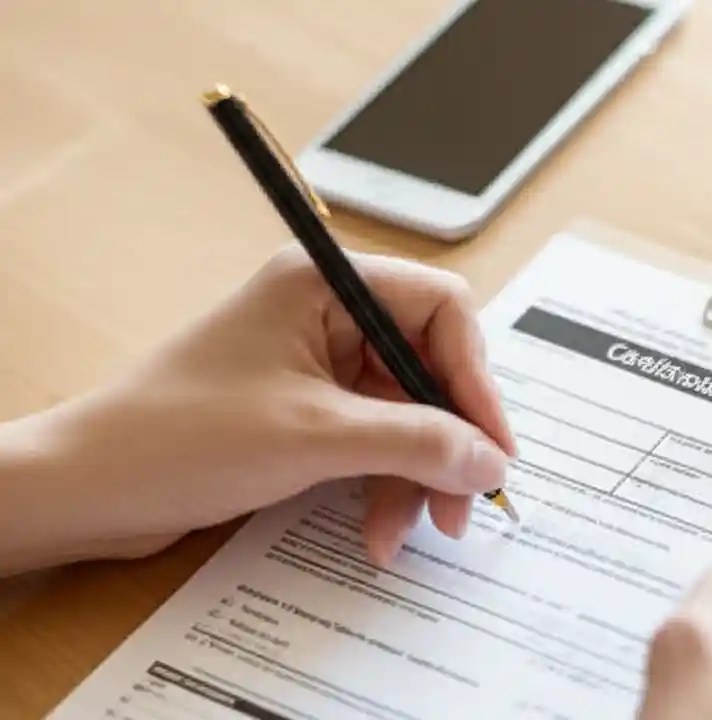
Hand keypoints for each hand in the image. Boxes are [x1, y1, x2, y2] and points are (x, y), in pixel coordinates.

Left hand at [0, 246, 513, 574]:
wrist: (89, 489)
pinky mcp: (307, 408)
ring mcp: (318, 363)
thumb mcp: (315, 438)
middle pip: (430, 368)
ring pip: (406, 413)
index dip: (476, 378)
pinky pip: (375, 440)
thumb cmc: (178, 437)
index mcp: (326, 284)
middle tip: (464, 502)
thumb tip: (490, 458)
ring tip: (404, 533)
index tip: (492, 444)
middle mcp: (328, 314)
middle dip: (447, 441)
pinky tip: (377, 529)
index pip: (442, 309)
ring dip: (415, 476)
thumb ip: (416, 442)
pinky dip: (383, 484)